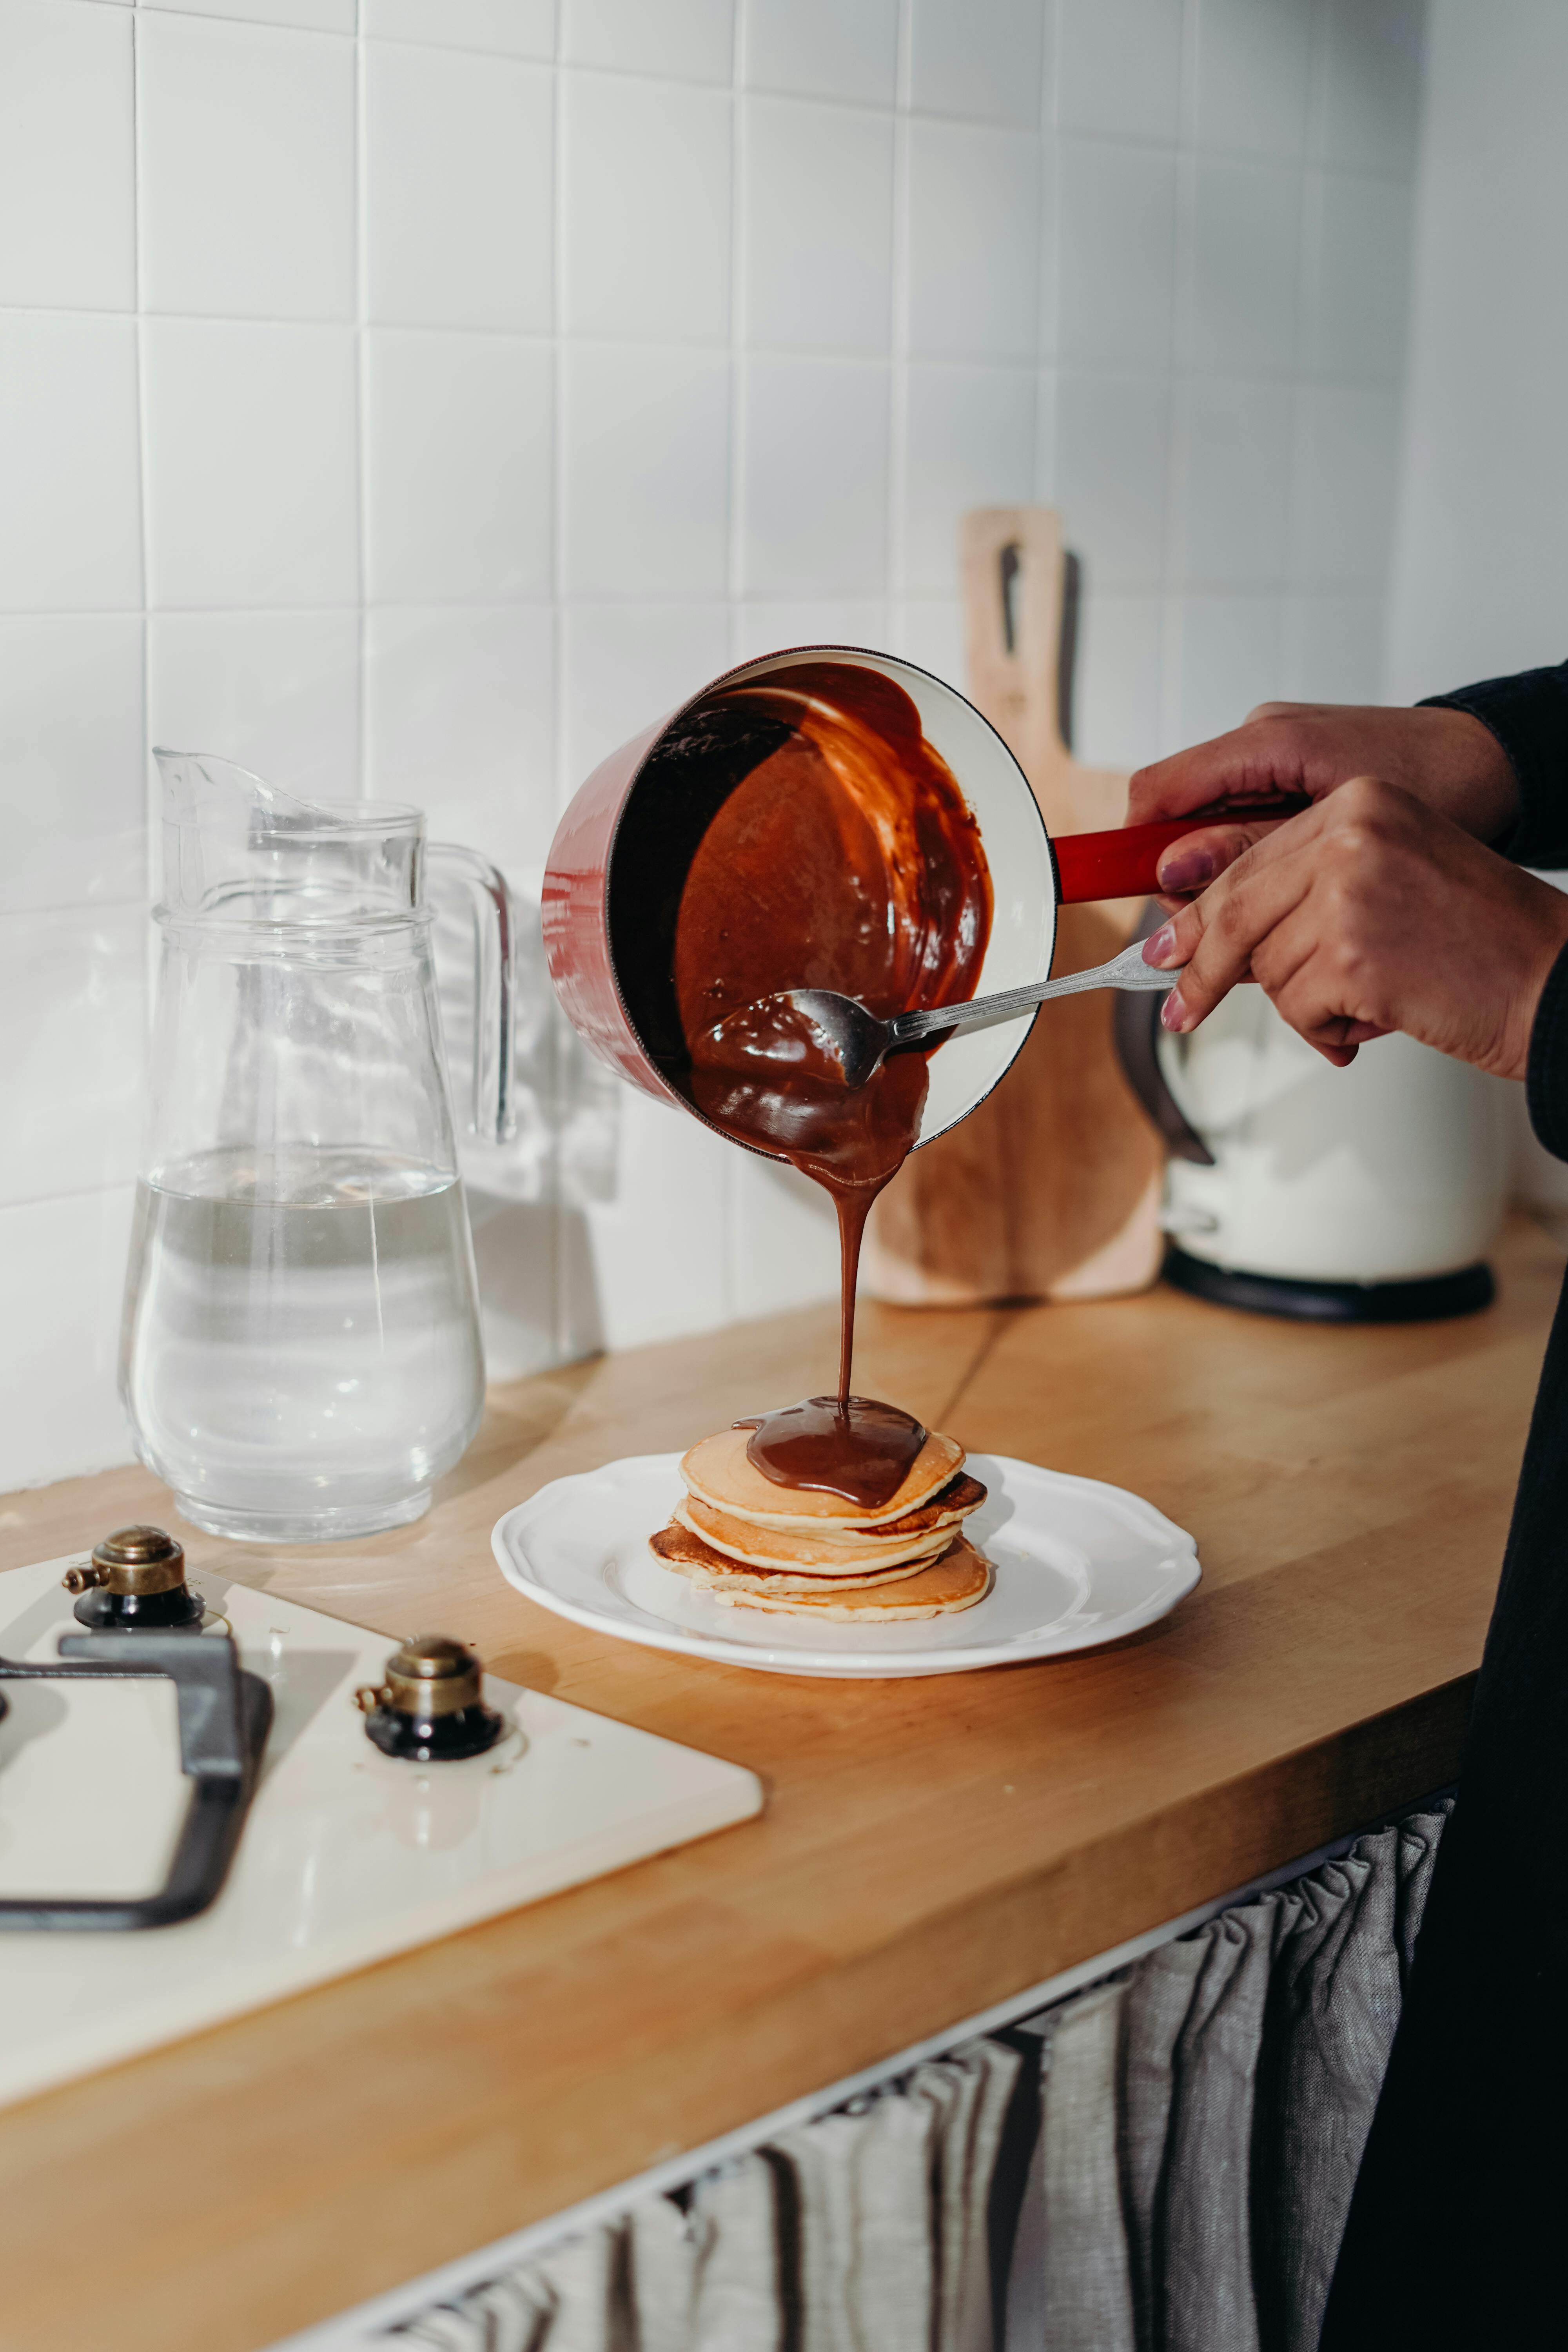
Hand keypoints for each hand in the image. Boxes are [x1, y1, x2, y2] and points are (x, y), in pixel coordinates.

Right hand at [1127, 701, 1517, 900]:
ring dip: (1224, 890)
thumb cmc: (1442, 784)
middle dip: (1188, 888)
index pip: (1159, 792)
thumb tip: (1176, 870)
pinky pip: (1242, 832)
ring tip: (1265, 933)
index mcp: (1266, 742)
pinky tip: (1286, 906)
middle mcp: (1260, 745)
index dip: (1134, 850)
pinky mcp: (1287, 784)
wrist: (1492, 763)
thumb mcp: (1340, 830)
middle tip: (1215, 945)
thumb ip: (1252, 847)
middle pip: (1178, 824)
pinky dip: (1253, 875)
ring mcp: (1272, 763)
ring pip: (1209, 837)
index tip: (1136, 901)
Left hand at [1141, 777, 1567, 1075]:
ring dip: (1303, 1003)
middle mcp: (1352, 833)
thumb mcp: (1390, 881)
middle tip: (1182, 1007)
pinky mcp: (1352, 954)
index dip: (1200, 913)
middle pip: (1234, 909)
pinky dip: (1327, 1028)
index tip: (1168, 947)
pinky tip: (1376, 1018)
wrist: (1552, 978)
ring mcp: (1349, 891)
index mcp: (1360, 803)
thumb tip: (1211, 933)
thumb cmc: (1481, 941)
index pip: (1248, 860)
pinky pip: (1297, 1008)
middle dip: (1202, 968)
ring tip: (1363, 1002)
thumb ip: (1308, 889)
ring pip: (1266, 966)